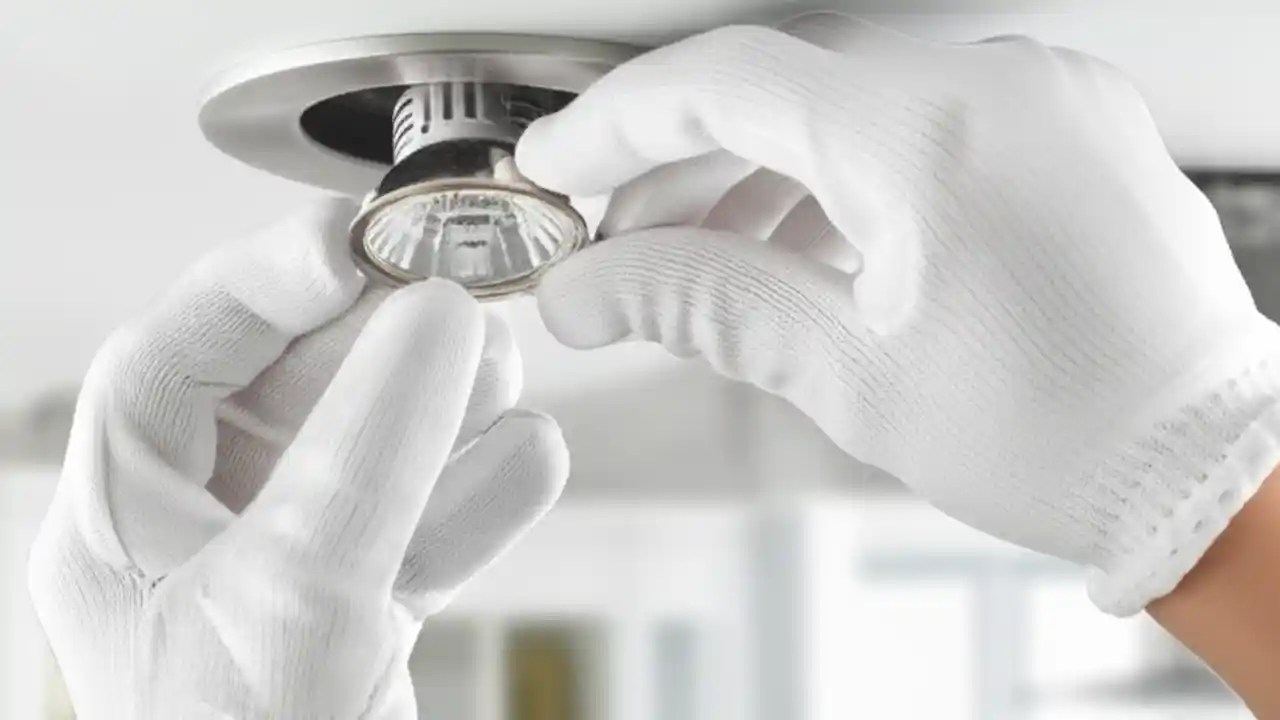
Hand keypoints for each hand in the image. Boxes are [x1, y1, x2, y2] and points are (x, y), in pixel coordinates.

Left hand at [27, 199, 567, 718]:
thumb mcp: (298, 595)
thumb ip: (369, 451)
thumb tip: (434, 321)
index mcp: (128, 514)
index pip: (180, 349)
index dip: (265, 278)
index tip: (358, 241)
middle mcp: (205, 526)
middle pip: (295, 382)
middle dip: (384, 344)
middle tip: (460, 299)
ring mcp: (291, 564)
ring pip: (372, 443)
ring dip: (443, 405)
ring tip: (499, 377)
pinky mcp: (365, 604)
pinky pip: (425, 517)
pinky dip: (479, 488)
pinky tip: (525, 464)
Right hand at [516, 16, 1279, 615]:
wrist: (1204, 467)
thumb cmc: (1065, 436)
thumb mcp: (851, 374)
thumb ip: (704, 305)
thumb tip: (595, 291)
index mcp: (937, 136)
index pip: (725, 83)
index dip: (618, 122)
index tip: (559, 160)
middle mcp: (997, 85)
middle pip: (781, 92)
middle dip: (682, 165)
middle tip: (619, 239)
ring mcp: (1039, 95)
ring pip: (847, 107)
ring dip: (759, 176)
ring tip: (703, 259)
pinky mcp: (1059, 122)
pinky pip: (917, 122)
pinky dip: (843, 175)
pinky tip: (800, 243)